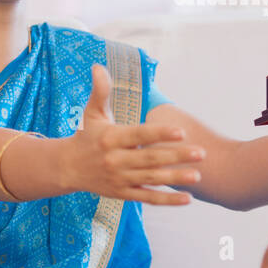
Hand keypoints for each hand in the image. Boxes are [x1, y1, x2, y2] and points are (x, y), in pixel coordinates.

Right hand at [64, 65, 203, 205]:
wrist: (67, 168)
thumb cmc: (86, 136)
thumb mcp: (91, 113)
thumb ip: (100, 91)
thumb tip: (98, 67)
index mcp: (111, 138)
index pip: (139, 135)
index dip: (160, 133)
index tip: (181, 131)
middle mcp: (116, 160)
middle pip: (150, 158)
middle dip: (176, 156)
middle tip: (201, 153)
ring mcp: (120, 179)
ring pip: (152, 179)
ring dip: (175, 179)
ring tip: (198, 175)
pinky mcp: (123, 193)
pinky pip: (148, 198)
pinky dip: (167, 200)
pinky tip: (187, 198)